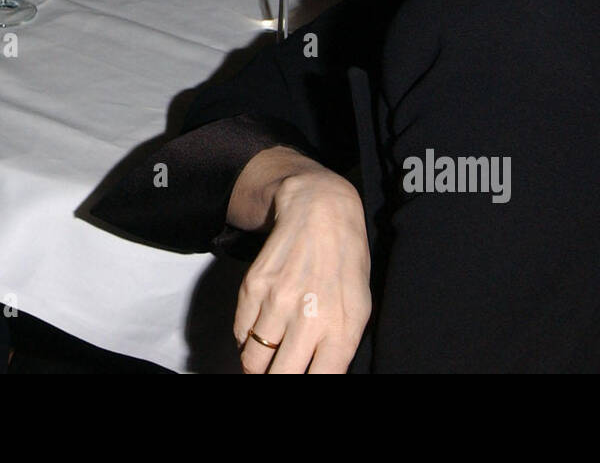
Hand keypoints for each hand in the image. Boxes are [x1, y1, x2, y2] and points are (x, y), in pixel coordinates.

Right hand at [233, 168, 370, 372]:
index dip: (304, 387)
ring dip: (258, 363)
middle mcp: (308, 318)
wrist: (320, 211)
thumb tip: (315, 375)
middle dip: (276, 378)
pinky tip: (260, 328)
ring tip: (268, 355)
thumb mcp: (359, 308)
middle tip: (280, 370)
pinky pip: (240, 332)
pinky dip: (246, 338)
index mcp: (342, 328)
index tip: (300, 377)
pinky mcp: (252, 286)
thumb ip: (340, 349)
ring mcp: (277, 301)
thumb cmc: (345, 264)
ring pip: (252, 360)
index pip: (319, 381)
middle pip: (279, 377)